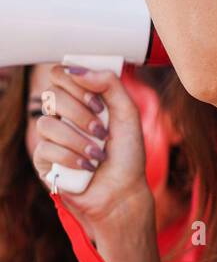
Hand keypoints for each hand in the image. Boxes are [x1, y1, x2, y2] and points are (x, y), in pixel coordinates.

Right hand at [32, 66, 152, 237]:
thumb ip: (110, 85)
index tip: (98, 102)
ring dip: (78, 139)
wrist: (123, 191)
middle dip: (81, 113)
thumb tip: (77, 69)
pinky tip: (87, 166)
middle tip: (101, 129)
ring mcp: (51, 137)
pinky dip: (71, 157)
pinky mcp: (44, 160)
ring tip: (98, 153)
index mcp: (82, 101)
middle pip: (52, 95)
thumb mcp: (128, 114)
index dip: (75, 83)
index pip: (60, 75)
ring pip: (47, 123)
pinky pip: (45, 148)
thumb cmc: (127, 154)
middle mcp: (63, 116)